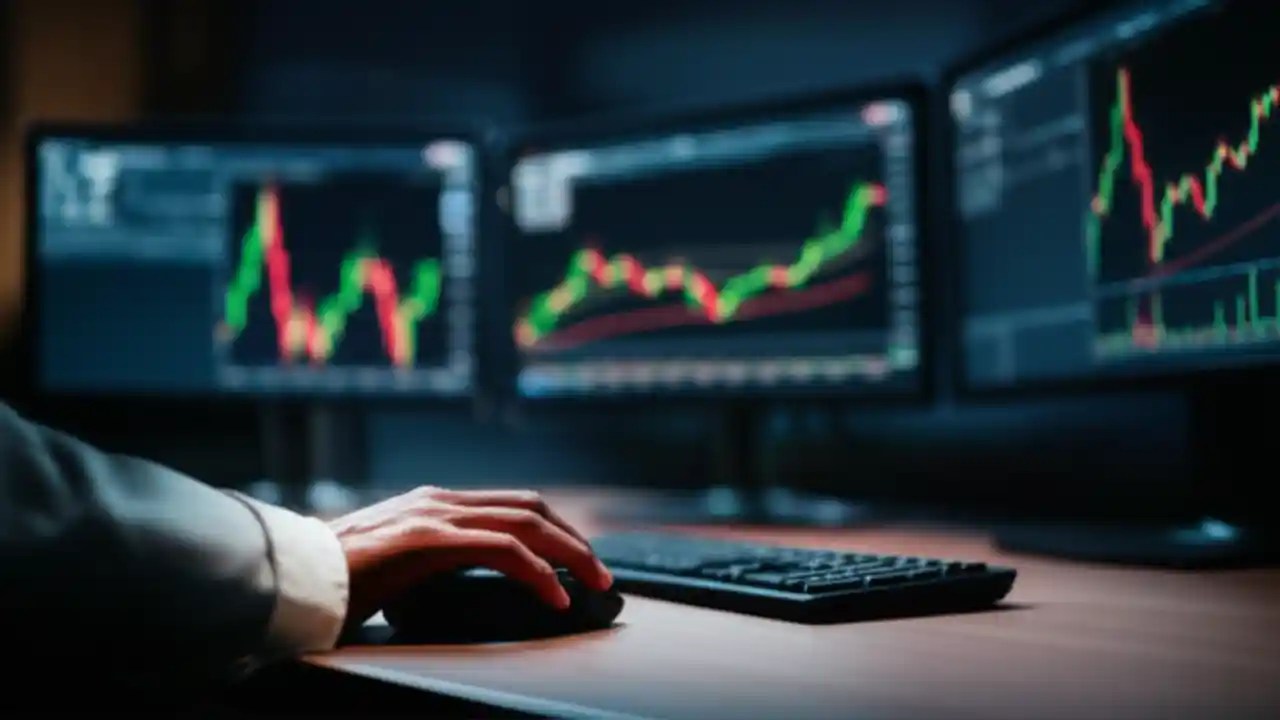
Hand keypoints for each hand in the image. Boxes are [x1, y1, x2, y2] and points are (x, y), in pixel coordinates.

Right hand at [326, 486, 611, 629]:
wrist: (290, 576)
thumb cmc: (335, 581)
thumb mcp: (396, 565)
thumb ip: (431, 563)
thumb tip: (464, 583)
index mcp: (435, 504)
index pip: (513, 504)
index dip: (555, 528)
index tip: (578, 558)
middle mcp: (441, 501)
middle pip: (531, 508)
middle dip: (574, 540)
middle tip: (601, 575)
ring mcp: (435, 515)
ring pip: (526, 524)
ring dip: (570, 554)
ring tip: (594, 584)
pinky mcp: (428, 540)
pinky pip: (502, 550)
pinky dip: (537, 572)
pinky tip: (554, 597)